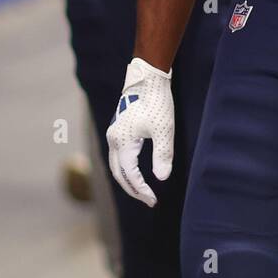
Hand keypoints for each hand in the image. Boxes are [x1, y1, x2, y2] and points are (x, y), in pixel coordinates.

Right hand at [107, 57, 174, 206]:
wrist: (148, 78)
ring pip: (115, 164)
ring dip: (127, 179)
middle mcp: (113, 139)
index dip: (141, 190)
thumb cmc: (157, 102)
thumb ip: (162, 155)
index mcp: (122, 142)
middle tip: (148, 200)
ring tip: (142, 189)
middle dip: (132, 189)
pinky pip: (117, 154)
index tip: (153, 200)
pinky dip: (124, 167)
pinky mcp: (118, 128)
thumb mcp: (164, 130)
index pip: (129, 175)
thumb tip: (161, 178)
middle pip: (118, 173)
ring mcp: (114, 133)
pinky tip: (136, 169)